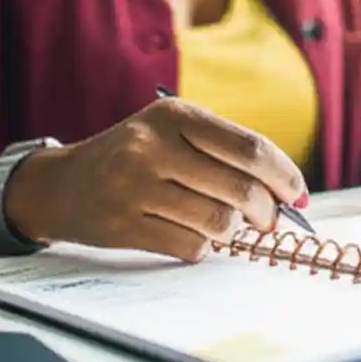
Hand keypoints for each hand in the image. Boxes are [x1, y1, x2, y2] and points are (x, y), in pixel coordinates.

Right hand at [6, 98, 308, 262]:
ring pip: (218, 222)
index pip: (249, 148)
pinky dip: (202, 247)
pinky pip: (190, 246)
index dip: (284, 176)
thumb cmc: (135, 158)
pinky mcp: (123, 225)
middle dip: (266, 212)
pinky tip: (191, 235)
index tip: (297, 195)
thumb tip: (288, 194)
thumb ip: (225, 152)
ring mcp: (134, 186)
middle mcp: (152, 145)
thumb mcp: (172, 132)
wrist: (62, 183)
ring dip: (232, 231)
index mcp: (174, 114)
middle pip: (240, 189)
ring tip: (224, 226)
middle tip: (267, 220)